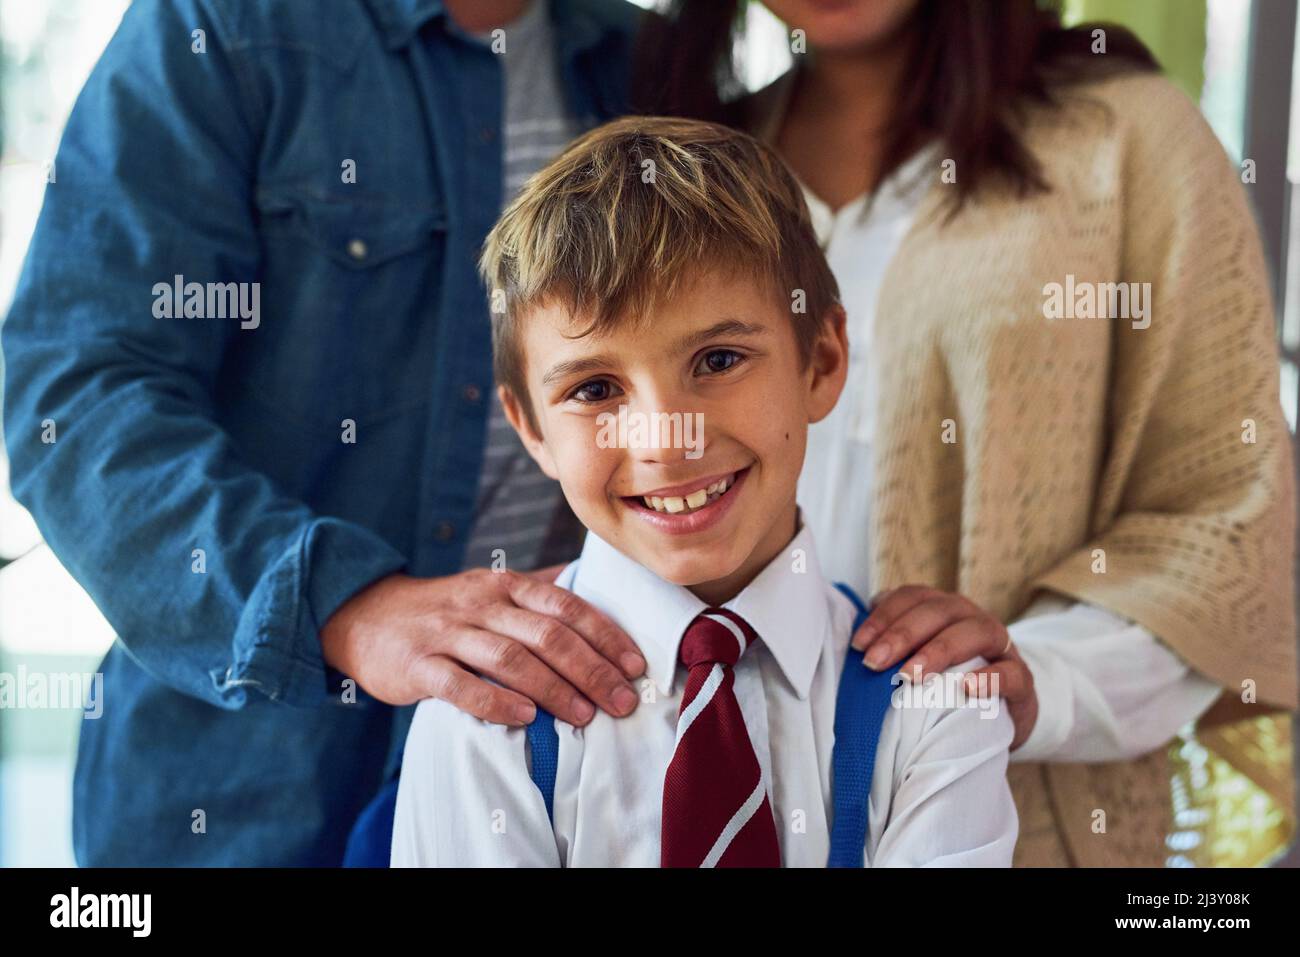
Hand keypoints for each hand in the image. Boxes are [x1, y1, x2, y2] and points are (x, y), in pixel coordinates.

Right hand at [320, 569, 645, 726]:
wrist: (364, 615)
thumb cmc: (444, 609)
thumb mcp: (490, 588)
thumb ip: (539, 589)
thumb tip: (592, 582)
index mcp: (506, 585)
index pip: (567, 606)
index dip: (605, 635)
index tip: (635, 666)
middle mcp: (481, 604)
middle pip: (546, 635)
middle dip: (592, 670)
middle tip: (622, 702)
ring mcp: (447, 633)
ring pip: (509, 659)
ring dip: (554, 690)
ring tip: (585, 716)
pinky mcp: (417, 665)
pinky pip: (459, 685)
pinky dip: (495, 702)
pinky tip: (525, 719)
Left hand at [851, 584, 1038, 749]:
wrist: (1006, 711)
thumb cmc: (950, 681)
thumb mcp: (921, 657)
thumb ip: (893, 645)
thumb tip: (854, 646)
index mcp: (944, 608)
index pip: (912, 597)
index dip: (883, 616)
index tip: (859, 645)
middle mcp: (971, 617)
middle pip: (937, 611)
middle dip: (901, 634)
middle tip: (874, 663)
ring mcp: (1001, 645)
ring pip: (973, 633)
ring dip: (938, 651)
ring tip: (910, 676)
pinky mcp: (1022, 678)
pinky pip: (1010, 673)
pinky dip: (989, 679)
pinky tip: (966, 688)